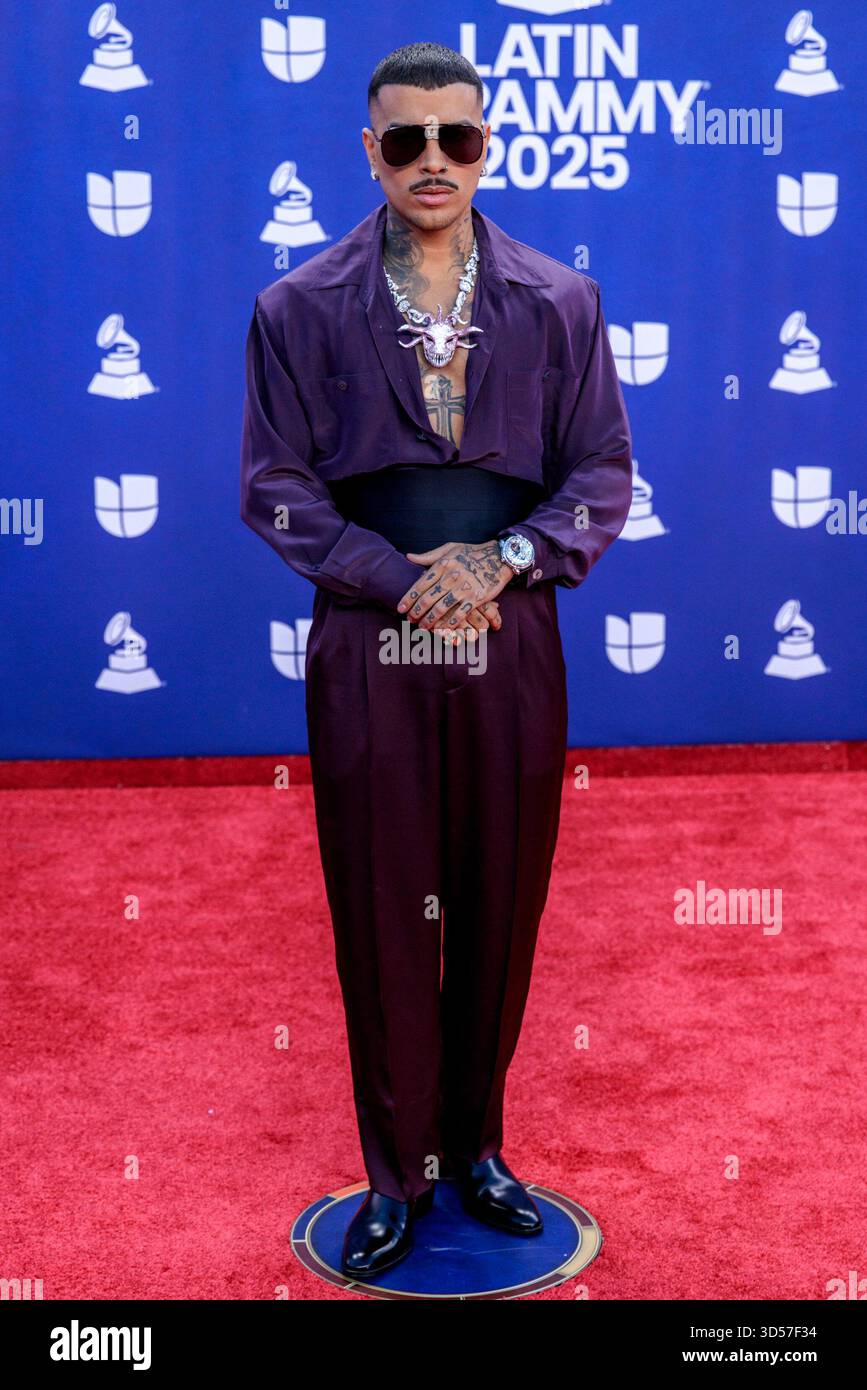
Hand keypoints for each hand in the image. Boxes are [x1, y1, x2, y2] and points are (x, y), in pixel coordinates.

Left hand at [397, 541, 513, 633]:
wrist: (499, 557)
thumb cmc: (471, 553)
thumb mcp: (449, 548)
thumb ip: (428, 556)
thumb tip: (408, 557)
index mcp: (443, 564)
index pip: (421, 584)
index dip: (409, 598)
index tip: (400, 608)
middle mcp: (452, 576)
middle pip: (428, 598)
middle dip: (416, 612)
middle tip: (409, 620)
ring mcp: (464, 588)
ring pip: (441, 608)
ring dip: (430, 621)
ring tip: (422, 627)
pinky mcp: (476, 598)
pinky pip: (459, 614)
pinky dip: (449, 624)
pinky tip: (441, 630)